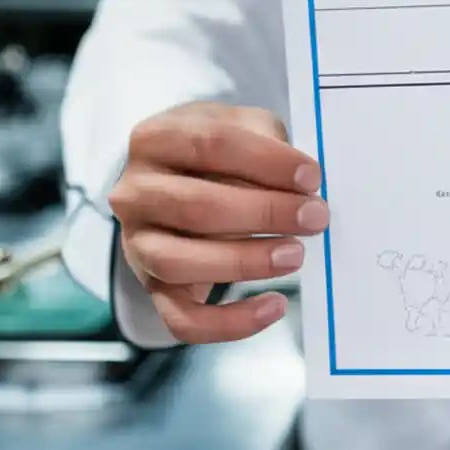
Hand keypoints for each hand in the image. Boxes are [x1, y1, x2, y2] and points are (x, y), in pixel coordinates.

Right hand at [108, 102, 327, 342]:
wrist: (183, 181)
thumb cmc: (222, 154)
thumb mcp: (242, 127)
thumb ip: (267, 144)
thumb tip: (302, 186)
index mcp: (155, 140)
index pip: (209, 144)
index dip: (265, 162)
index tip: (311, 177)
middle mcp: (134, 193)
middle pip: (194, 205)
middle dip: (264, 213)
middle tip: (314, 217)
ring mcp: (137, 243)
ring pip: (178, 262)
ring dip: (244, 262)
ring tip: (294, 256)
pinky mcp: (152, 287)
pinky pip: (181, 318)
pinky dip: (229, 322)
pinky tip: (273, 306)